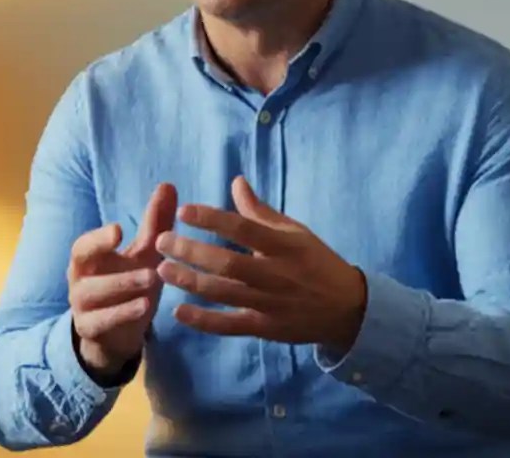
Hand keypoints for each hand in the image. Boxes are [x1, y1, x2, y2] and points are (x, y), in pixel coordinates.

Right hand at [68, 183, 176, 379]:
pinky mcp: (91, 329)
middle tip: (132, 248)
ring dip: (122, 284)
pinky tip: (145, 306)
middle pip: (79, 263)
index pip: (85, 243)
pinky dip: (122, 313)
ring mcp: (82, 306)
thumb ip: (155, 223)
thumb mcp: (143, 255)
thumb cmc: (128, 286)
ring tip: (152, 278)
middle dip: (102, 253)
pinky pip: (102, 321)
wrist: (115, 335)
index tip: (119, 229)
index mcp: (88, 258)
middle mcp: (79, 279)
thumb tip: (168, 185)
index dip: (99, 237)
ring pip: (92, 293)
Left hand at [155, 176, 366, 352]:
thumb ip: (261, 212)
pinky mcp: (264, 328)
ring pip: (223, 293)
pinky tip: (178, 312)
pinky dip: (204, 321)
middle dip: (191, 252)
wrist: (347, 309)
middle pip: (227, 264)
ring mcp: (269, 304)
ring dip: (190, 282)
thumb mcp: (296, 232)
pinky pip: (230, 326)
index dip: (212, 219)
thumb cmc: (317, 263)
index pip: (244, 229)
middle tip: (162, 241)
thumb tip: (236, 182)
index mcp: (284, 246)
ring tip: (161, 270)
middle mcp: (275, 275)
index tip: (184, 211)